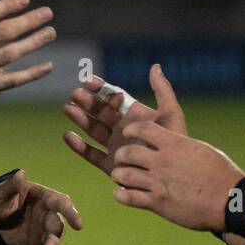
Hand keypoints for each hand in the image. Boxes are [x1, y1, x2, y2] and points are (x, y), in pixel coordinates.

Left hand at [0, 170, 82, 244]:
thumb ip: (10, 186)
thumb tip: (21, 173)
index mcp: (43, 196)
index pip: (61, 203)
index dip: (70, 212)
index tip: (78, 224)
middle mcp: (49, 214)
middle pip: (57, 227)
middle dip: (53, 241)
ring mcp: (45, 230)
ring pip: (54, 243)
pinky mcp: (39, 244)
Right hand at [62, 63, 185, 175]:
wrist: (174, 177)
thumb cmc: (176, 144)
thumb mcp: (171, 114)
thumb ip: (163, 91)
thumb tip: (155, 66)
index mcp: (136, 116)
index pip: (114, 98)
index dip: (100, 89)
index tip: (87, 81)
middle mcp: (124, 129)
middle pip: (100, 112)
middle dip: (87, 102)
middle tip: (74, 95)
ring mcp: (116, 147)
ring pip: (93, 130)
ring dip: (80, 119)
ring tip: (68, 109)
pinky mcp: (111, 165)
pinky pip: (91, 155)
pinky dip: (78, 146)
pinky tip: (67, 135)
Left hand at [110, 122, 244, 230]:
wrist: (231, 201)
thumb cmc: (221, 174)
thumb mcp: (201, 150)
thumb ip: (180, 144)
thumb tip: (171, 140)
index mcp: (174, 144)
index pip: (142, 129)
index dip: (131, 129)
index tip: (128, 133)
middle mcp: (162, 162)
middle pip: (127, 153)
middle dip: (120, 156)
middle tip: (121, 159)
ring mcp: (158, 183)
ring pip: (122, 175)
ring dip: (119, 175)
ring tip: (121, 177)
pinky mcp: (157, 203)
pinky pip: (127, 197)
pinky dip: (120, 195)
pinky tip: (123, 194)